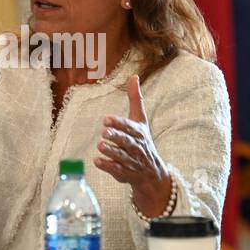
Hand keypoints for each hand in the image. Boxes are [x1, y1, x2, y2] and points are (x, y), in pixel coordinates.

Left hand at [95, 74, 170, 216]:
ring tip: (100, 145)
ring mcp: (131, 161)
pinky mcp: (125, 173)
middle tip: (104, 133)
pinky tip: (96, 161)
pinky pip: (116, 170)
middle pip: (126, 141)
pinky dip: (107, 166)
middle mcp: (136, 147)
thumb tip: (134, 76)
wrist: (153, 173)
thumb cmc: (143, 141)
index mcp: (139, 133)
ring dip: (111, 151)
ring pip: (121, 156)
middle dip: (116, 137)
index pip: (129, 127)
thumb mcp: (141, 120)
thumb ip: (136, 99)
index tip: (106, 119)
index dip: (118, 123)